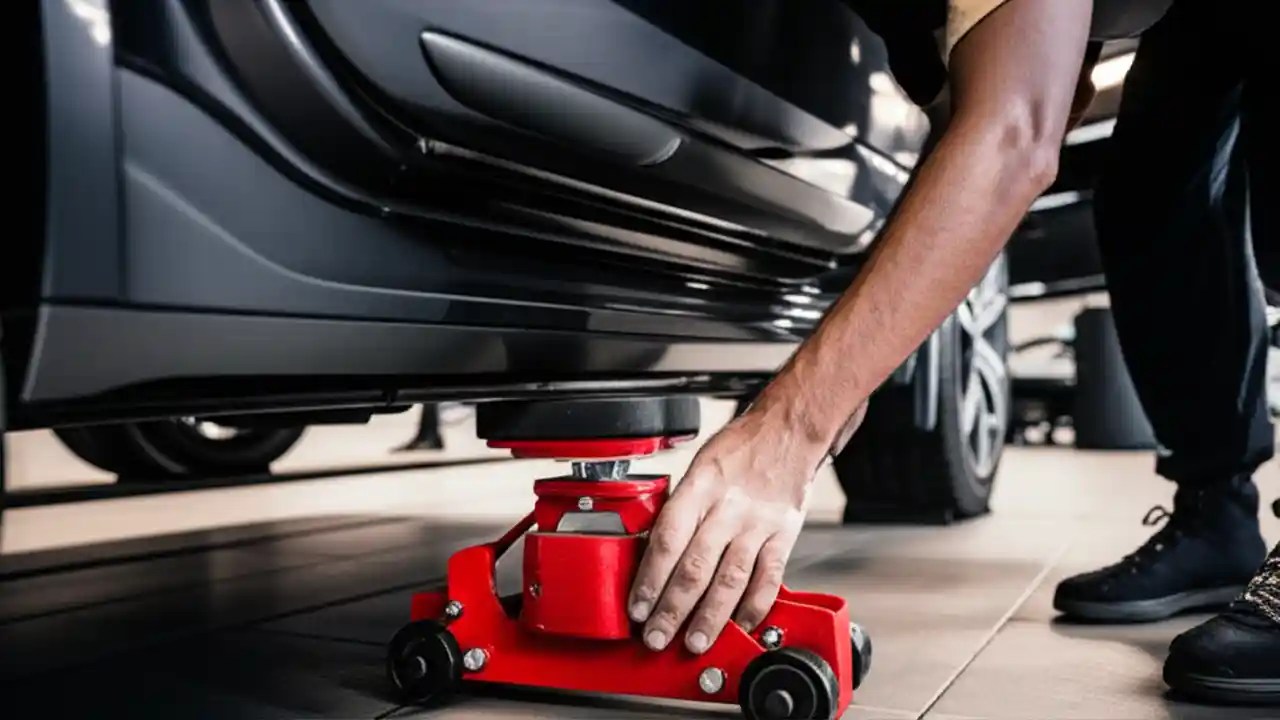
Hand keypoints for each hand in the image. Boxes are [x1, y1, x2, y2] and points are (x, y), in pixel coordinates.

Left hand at [626, 401, 835, 654]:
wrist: (789, 431)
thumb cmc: (739, 450)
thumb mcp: (698, 467)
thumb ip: (679, 507)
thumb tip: (651, 550)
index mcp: (698, 488)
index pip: (667, 540)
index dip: (649, 579)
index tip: (637, 607)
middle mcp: (727, 507)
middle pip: (694, 567)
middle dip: (672, 609)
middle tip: (656, 637)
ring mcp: (757, 523)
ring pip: (730, 579)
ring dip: (710, 617)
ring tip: (694, 642)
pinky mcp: (784, 535)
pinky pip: (768, 578)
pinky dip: (754, 606)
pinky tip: (739, 625)